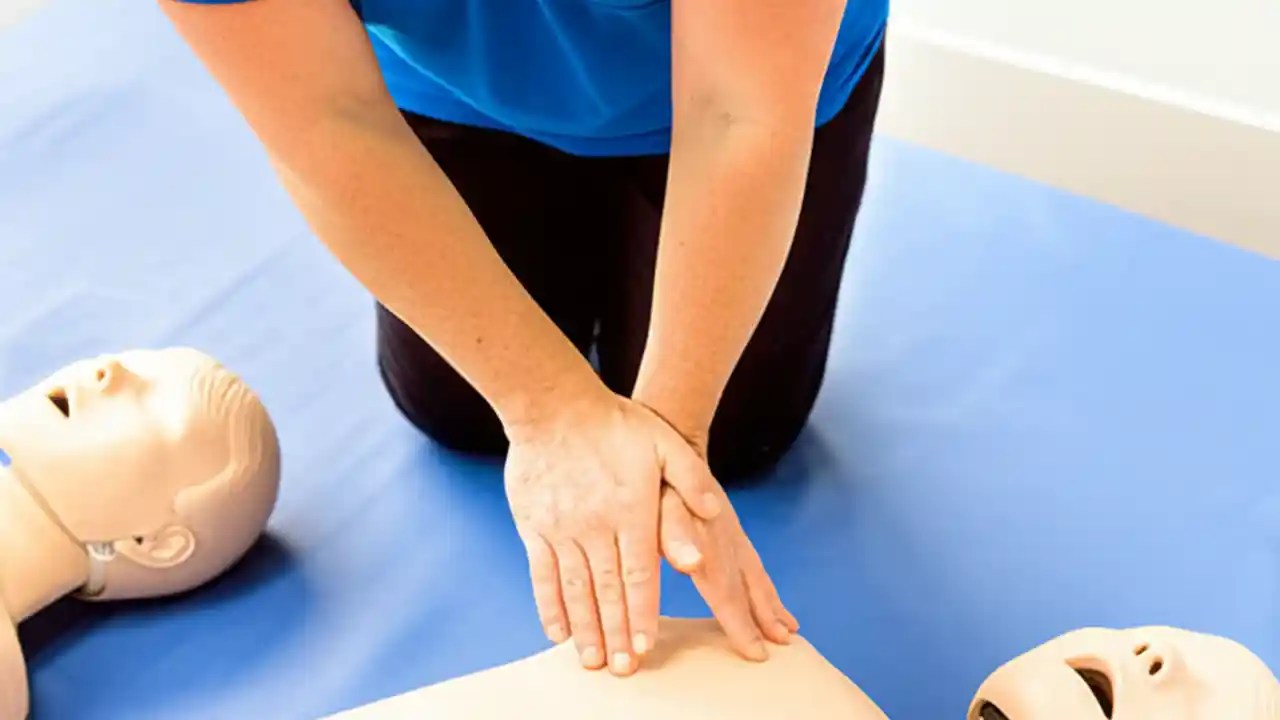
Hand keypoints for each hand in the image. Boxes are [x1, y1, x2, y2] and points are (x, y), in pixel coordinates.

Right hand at [504, 390, 721, 676]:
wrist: (554, 406)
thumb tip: (715, 512)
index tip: (645, 644)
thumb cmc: (615, 424)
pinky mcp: (535, 527)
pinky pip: (542, 574)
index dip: (642, 613)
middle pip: (608, 590)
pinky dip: (549, 606)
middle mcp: (596, 526)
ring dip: (584, 628)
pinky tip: (557, 631)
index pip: (639, 574)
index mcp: (631, 511)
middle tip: (624, 668)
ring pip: (574, 589)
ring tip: (592, 660)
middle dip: (616, 633)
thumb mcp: (664, 443)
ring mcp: (562, 528)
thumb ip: (692, 478)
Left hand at [659, 458, 797, 660]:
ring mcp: (731, 531)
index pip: (726, 590)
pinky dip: (764, 585)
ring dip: (770, 603)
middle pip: (747, 586)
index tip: (757, 652)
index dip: (741, 623)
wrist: (671, 435)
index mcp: (706, 539)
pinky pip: (752, 562)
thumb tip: (692, 564)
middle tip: (783, 646)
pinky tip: (770, 599)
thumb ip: (672, 531)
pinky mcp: (730, 526)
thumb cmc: (656, 476)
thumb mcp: (657, 500)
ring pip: (755, 574)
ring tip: (788, 629)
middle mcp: (725, 538)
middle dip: (765, 618)